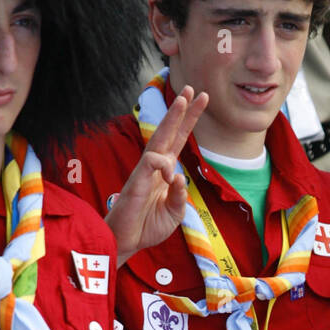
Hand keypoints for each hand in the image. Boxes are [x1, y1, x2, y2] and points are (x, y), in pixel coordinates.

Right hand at [106, 86, 208, 263]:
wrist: (127, 242)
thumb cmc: (148, 226)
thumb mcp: (174, 213)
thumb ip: (180, 196)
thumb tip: (180, 178)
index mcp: (165, 172)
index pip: (179, 141)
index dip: (190, 121)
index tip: (203, 100)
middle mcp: (155, 168)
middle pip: (169, 132)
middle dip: (181, 110)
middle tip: (192, 88)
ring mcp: (144, 173)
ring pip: (158, 139)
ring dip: (171, 118)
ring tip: (182, 100)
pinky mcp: (136, 183)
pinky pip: (150, 163)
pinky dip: (162, 164)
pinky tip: (169, 174)